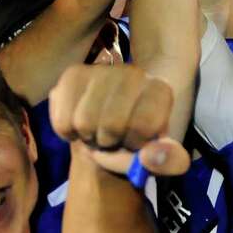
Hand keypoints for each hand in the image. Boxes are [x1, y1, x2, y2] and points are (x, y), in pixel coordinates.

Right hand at [49, 64, 188, 176]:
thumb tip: (150, 156)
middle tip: (113, 139)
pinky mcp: (73, 75)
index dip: (135, 144)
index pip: (144, 125)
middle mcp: (135, 73)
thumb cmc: (137, 145)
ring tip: (97, 131)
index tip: (136, 141)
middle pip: (112, 124)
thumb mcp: (162, 161)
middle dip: (110, 143)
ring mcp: (102, 70)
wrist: (108, 130)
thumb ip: (169, 163)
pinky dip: (68, 132)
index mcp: (160, 91)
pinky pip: (63, 120)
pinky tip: (79, 125)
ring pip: (84, 122)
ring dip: (88, 137)